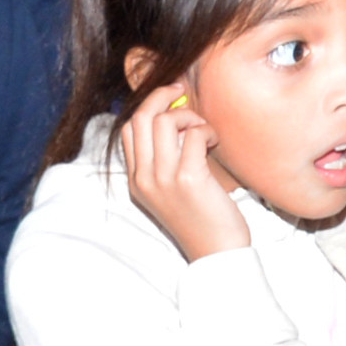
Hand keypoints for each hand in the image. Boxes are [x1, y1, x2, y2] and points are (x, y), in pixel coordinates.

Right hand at [121, 86, 247, 260]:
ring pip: (166, 121)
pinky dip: (207, 130)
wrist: (217, 252)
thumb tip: (174, 118)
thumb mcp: (171, 190)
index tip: (169, 99)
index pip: (128, 128)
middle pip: (141, 117)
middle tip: (182, 93)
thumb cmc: (202, 218)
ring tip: (204, 132)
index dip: (148, 106)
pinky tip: (215, 143)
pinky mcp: (188, 179)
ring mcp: (164, 178)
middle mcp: (144, 178)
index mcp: (136, 180)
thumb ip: (166, 159)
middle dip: (163, 96)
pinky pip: (195, 134)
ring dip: (189, 116)